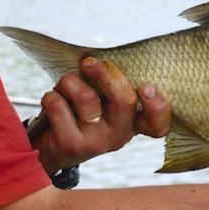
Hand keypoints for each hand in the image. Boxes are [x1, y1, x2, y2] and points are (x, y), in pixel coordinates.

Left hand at [33, 57, 170, 174]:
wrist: (51, 149)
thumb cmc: (79, 114)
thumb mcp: (100, 102)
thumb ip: (109, 86)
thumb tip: (100, 60)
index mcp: (132, 124)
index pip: (157, 124)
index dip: (158, 106)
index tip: (147, 87)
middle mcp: (119, 136)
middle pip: (124, 100)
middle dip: (105, 73)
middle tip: (89, 63)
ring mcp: (97, 143)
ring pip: (85, 96)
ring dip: (68, 82)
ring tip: (64, 87)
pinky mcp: (71, 145)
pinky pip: (59, 105)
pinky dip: (51, 96)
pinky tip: (52, 104)